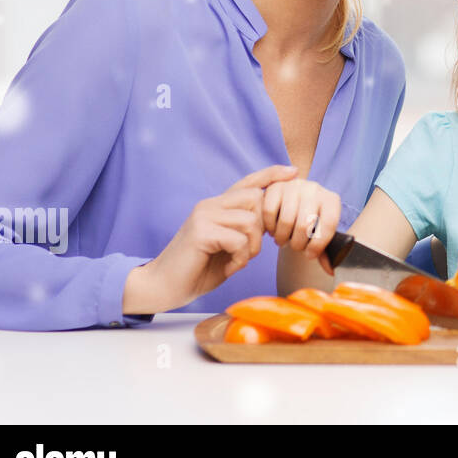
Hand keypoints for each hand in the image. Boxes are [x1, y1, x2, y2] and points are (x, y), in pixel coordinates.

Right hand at [124, 164, 295, 314]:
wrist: (163, 286)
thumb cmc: (198, 269)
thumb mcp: (227, 245)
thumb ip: (244, 230)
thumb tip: (272, 222)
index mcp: (217, 206)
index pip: (248, 182)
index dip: (271, 175)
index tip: (294, 171)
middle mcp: (210, 205)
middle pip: (256, 199)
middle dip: (263, 227)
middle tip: (251, 251)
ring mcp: (204, 215)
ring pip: (251, 221)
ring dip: (251, 248)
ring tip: (238, 262)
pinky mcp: (201, 232)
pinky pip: (239, 240)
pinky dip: (240, 259)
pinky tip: (229, 269)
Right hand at [262, 177, 341, 275]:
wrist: (296, 200)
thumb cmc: (311, 222)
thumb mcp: (320, 233)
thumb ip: (325, 251)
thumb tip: (332, 270)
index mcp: (331, 200)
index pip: (328, 226)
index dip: (318, 246)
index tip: (309, 255)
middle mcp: (315, 189)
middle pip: (305, 225)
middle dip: (298, 244)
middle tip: (295, 247)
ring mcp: (295, 186)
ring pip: (286, 220)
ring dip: (283, 237)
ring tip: (284, 241)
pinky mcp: (276, 187)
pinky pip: (269, 212)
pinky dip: (270, 227)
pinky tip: (274, 230)